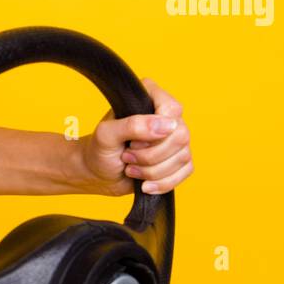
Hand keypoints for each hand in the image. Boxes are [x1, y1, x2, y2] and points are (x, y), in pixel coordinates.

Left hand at [75, 78, 193, 195]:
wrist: (97, 174)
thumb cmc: (99, 150)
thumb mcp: (106, 135)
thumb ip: (132, 125)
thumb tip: (167, 125)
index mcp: (149, 99)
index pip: (172, 109)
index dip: (155, 131)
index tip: (132, 142)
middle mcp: (166, 116)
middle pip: (181, 136)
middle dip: (151, 156)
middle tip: (127, 157)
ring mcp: (174, 139)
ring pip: (183, 157)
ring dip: (153, 171)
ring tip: (130, 169)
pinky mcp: (178, 159)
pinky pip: (186, 171)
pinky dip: (163, 183)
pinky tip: (145, 184)